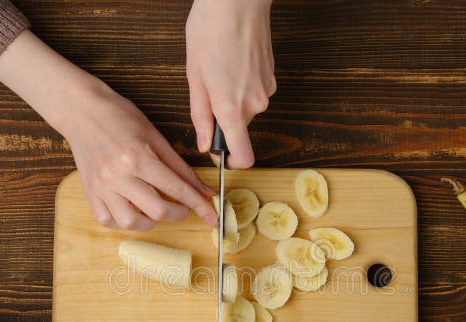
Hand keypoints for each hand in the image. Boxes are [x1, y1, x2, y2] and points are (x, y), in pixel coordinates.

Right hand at [0, 30, 216, 230]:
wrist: (82, 110)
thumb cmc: (120, 117)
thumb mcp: (155, 136)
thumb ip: (180, 167)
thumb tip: (202, 190)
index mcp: (139, 157)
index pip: (176, 189)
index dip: (198, 205)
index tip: (211, 217)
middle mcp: (119, 175)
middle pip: (158, 211)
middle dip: (179, 214)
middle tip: (183, 208)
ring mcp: (102, 186)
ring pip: (131, 223)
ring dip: (150, 222)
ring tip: (155, 211)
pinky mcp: (89, 192)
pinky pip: (107, 221)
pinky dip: (123, 222)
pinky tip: (132, 210)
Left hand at [186, 0, 275, 168]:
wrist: (237, 1)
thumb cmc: (211, 30)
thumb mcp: (194, 76)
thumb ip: (200, 115)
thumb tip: (205, 142)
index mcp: (231, 108)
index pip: (244, 155)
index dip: (232, 161)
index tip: (221, 155)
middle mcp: (254, 104)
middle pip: (239, 127)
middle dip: (224, 116)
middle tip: (208, 89)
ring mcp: (266, 90)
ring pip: (247, 108)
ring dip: (232, 97)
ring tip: (219, 69)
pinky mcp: (272, 77)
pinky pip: (254, 92)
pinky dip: (242, 84)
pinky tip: (233, 62)